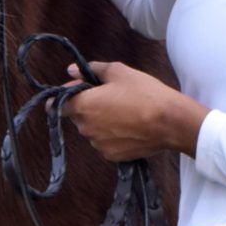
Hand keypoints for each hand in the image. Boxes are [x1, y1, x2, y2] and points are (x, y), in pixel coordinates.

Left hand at [61, 59, 209, 161]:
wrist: (169, 122)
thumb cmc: (144, 93)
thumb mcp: (119, 72)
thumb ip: (92, 69)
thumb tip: (71, 70)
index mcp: (83, 105)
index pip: (56, 104)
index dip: (66, 94)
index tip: (81, 89)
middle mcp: (85, 128)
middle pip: (77, 116)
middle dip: (87, 107)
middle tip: (110, 97)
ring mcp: (98, 144)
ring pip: (92, 130)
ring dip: (100, 122)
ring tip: (124, 112)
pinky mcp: (111, 156)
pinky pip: (105, 143)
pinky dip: (112, 135)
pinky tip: (130, 127)